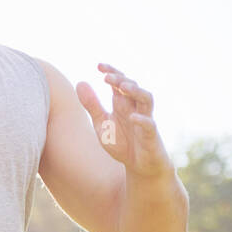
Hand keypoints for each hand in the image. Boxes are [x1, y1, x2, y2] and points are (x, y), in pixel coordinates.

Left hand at [76, 62, 169, 176]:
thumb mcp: (101, 124)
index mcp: (122, 103)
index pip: (119, 81)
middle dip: (121, 80)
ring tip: (123, 88)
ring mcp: (145, 120)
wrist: (139, 166)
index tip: (98, 66)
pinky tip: (132, 117)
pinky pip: (149, 124)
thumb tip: (80, 82)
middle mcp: (135, 108)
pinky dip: (142, 120)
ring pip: (146, 99)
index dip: (111, 72)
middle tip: (107, 78)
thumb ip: (92, 105)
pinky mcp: (151, 135)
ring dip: (136, 92)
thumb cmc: (122, 143)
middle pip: (132, 86)